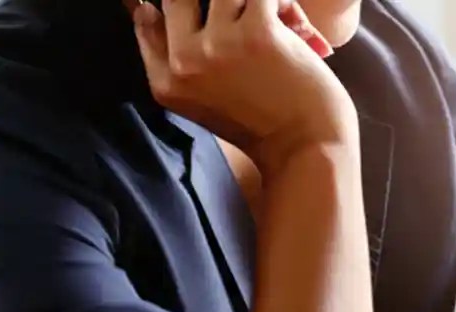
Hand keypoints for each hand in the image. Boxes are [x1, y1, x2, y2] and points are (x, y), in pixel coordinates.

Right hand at [131, 0, 356, 169]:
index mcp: (167, 82)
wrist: (308, 153)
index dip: (178, 9)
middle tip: (243, 17)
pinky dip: (282, 4)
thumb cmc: (268, 130)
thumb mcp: (206, 103)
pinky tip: (291, 21)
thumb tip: (149, 10)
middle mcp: (184, 62)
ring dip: (250, 4)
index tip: (202, 15)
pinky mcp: (258, 33)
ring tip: (273, 18)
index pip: (146, 18)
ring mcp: (217, 45)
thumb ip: (185, 63)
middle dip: (217, 5)